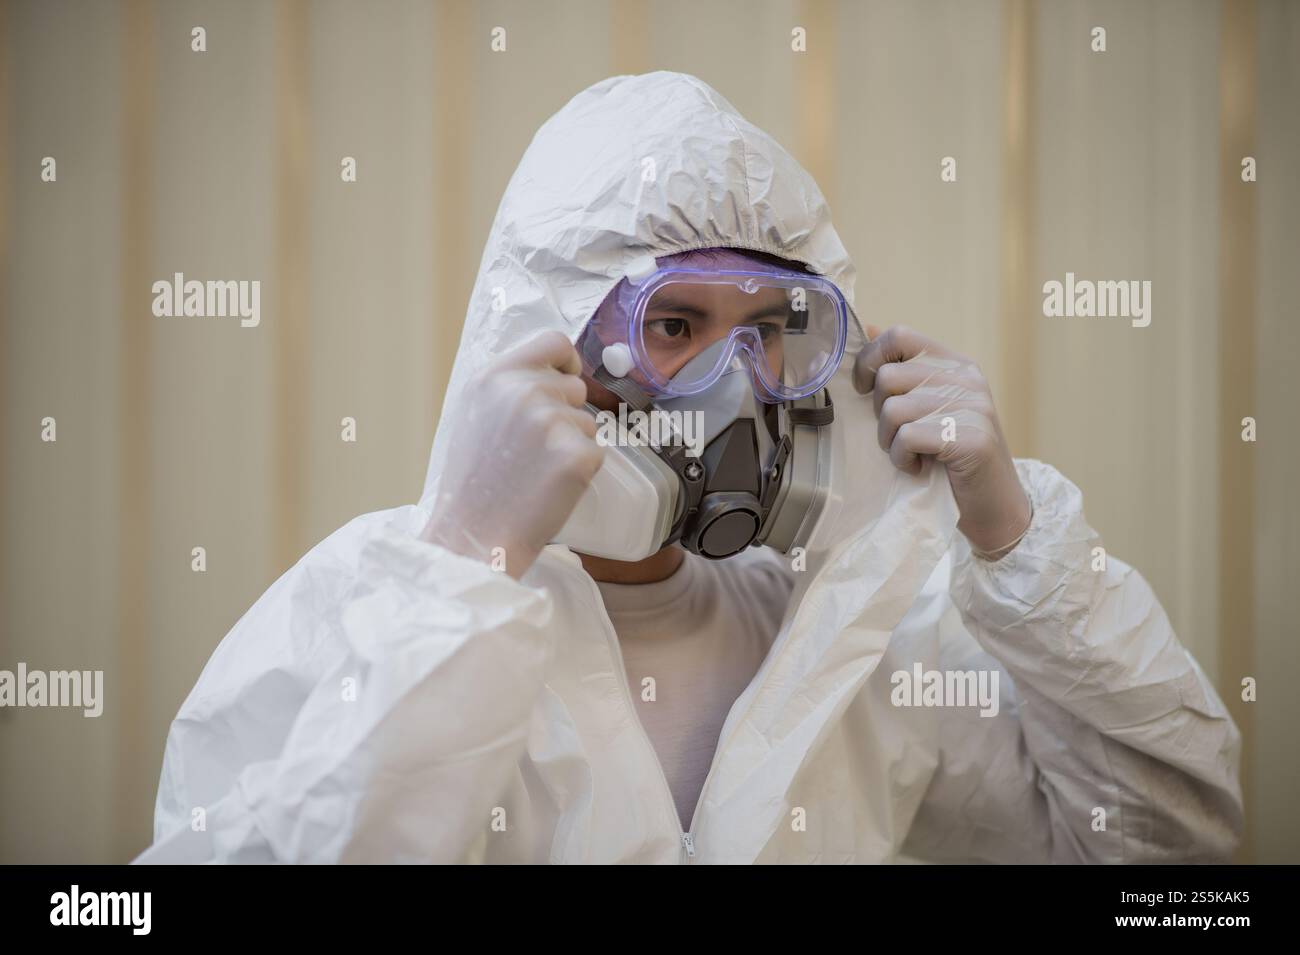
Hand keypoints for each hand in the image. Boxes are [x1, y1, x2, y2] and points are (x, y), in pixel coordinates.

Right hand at [421, 330, 603, 577]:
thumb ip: (511, 385)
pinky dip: (581, 471)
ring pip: (587, 422)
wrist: (472, 536)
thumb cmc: (474, 483)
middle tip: (532, 451)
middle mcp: (523, 391)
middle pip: (576, 386)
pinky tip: (549, 487)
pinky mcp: (576, 455)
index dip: (566, 361)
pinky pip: (596, 452)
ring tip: (535, 472)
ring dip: (572, 444)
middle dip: (565, 414)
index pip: (555, 340)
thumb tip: (553, 370)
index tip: (566, 379)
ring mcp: (551, 421)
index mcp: (495, 376)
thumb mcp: (475, 414)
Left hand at [852, 325, 1030, 558]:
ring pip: (893, 410)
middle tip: (902, 436)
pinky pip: (907, 437)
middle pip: (888, 377)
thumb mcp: (928, 408)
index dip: (870, 360)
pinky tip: (920, 468)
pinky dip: (902, 459)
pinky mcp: (970, 438)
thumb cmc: (952, 460)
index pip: (900, 336)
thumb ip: (904, 371)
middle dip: (880, 414)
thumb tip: (867, 328)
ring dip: (890, 441)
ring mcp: (972, 406)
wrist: (995, 507)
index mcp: (956, 365)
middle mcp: (967, 379)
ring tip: (913, 455)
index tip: (866, 389)